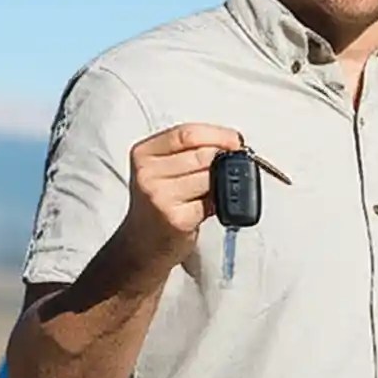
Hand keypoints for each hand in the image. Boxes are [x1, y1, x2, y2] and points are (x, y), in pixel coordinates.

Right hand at [116, 123, 243, 279]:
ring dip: (220, 184)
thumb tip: (231, 142)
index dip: (218, 135)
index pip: (186, 133)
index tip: (235, 140)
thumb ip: (189, 151)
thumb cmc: (158, 202)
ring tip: (209, 192)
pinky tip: (206, 207)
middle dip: (223, 161)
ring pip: (210, 177)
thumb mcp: (162, 168)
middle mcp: (147, 174)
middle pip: (202, 155)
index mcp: (143, 153)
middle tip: (227, 169)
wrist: (142, 244)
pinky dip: (217, 203)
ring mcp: (160, 197)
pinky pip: (211, 202)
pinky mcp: (176, 219)